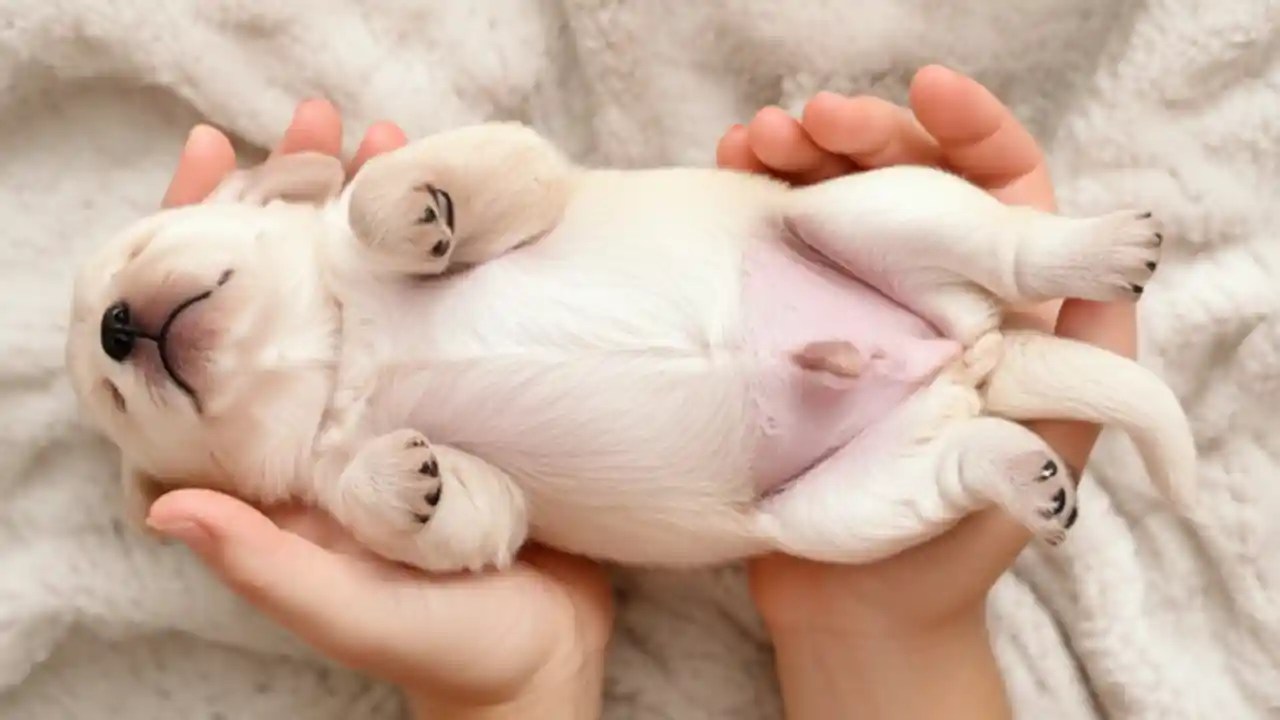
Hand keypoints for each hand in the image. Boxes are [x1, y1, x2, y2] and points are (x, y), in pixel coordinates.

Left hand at [150, 102, 613, 718]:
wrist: (542, 662)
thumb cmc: (441, 649)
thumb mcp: (347, 610)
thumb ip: (265, 564)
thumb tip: (163, 507)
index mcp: (274, 458)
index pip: (210, 334)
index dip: (195, 244)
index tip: (213, 165)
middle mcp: (324, 417)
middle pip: (287, 285)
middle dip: (293, 194)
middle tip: (320, 122)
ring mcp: (394, 401)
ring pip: (364, 282)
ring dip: (371, 202)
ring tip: (391, 133)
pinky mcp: (460, 397)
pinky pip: (440, 306)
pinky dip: (444, 246)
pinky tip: (461, 195)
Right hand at [718, 66, 1133, 717]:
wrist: (856, 609)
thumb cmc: (954, 543)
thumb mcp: (1035, 460)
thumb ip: (1079, 374)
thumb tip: (1121, 272)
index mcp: (1005, 304)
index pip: (1004, 187)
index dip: (972, 128)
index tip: (928, 91)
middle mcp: (933, 291)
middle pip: (908, 174)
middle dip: (861, 132)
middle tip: (807, 122)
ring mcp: (857, 303)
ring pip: (834, 196)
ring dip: (795, 153)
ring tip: (750, 141)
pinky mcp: (790, 322)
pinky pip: (775, 240)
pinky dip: (752, 198)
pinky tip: (727, 175)